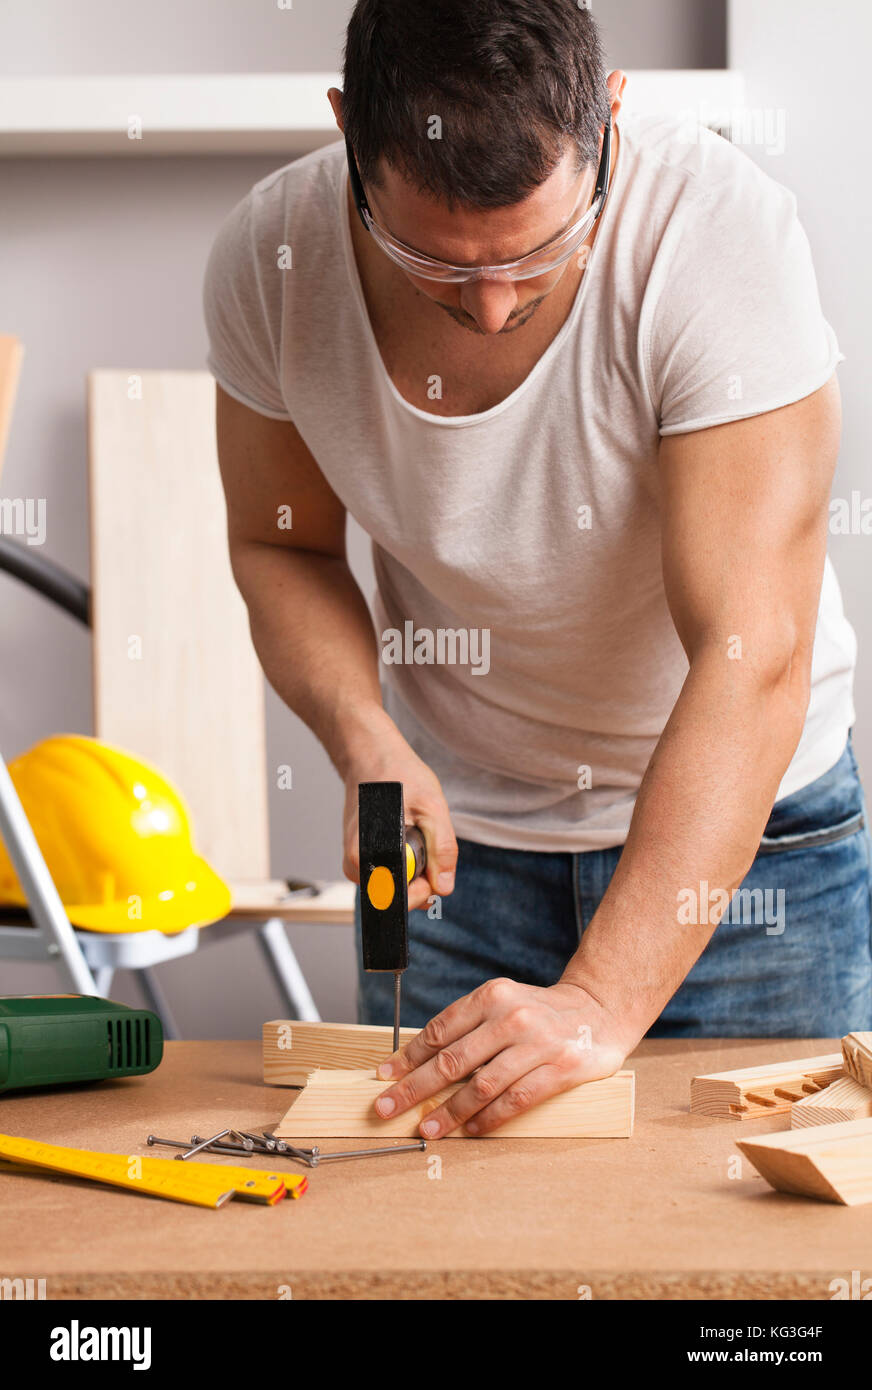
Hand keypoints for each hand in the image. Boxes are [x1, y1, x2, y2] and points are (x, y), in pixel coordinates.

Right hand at [342, 722, 457, 910]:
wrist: (370, 756)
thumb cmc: (397, 775)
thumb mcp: (432, 808)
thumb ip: (442, 850)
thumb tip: (444, 887)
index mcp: (368, 856)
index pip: (399, 901)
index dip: (423, 890)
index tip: (433, 869)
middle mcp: (355, 866)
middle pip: (397, 896)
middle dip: (420, 877)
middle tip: (424, 840)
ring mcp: (356, 864)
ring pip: (395, 885)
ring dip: (413, 866)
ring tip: (411, 831)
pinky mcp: (360, 859)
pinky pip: (389, 873)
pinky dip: (404, 858)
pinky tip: (403, 832)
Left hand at [373, 977, 631, 1136]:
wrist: (600, 1010)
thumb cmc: (540, 1012)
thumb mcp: (504, 1003)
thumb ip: (470, 1027)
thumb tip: (419, 1063)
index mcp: (492, 996)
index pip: (440, 1030)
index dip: (407, 1057)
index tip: (384, 1077)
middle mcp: (511, 1017)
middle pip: (452, 1060)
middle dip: (413, 1088)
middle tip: (386, 1109)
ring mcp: (537, 1043)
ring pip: (481, 1086)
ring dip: (448, 1112)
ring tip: (426, 1129)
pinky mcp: (560, 1069)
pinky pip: (514, 1100)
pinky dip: (488, 1119)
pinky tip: (470, 1130)